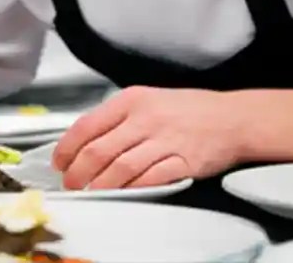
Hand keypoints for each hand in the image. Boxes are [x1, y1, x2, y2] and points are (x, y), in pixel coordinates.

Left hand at [52, 86, 246, 189]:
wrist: (233, 118)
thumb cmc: (188, 110)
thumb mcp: (148, 100)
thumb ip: (117, 118)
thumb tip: (83, 142)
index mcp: (131, 100)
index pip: (86, 125)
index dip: (66, 149)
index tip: (59, 163)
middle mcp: (145, 118)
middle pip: (98, 151)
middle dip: (77, 174)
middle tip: (71, 184)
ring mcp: (164, 140)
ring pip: (119, 169)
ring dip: (100, 186)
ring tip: (91, 192)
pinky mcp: (182, 162)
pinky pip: (149, 180)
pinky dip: (130, 190)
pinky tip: (121, 193)